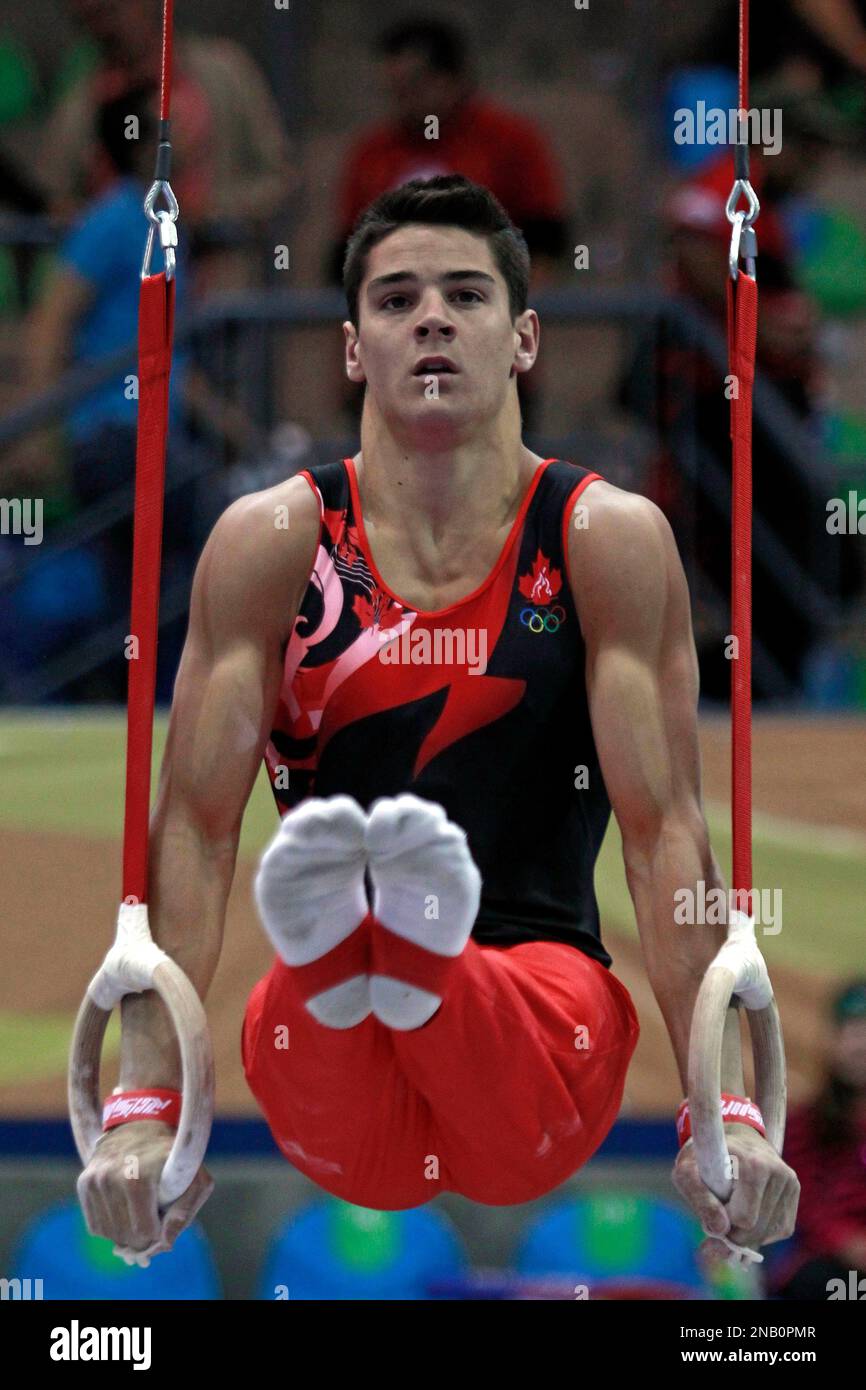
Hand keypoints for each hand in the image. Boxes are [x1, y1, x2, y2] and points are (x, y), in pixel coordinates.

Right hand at [77, 1119, 213, 1265]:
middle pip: (125, 1236)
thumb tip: (164, 1243)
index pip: (144, 1232)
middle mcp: (110, 1178)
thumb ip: (186, 1210)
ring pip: (108, 1234)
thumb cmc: (173, 1154)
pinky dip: (110, 1225)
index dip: (158, 1232)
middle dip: (142, 1235)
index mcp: (137, 1177)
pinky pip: (95, 1226)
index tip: (165, 1218)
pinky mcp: (84, 1182)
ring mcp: (93, 1180)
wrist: (143, 1123)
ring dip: (125, 1232)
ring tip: (139, 1212)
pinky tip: (124, 1209)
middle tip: (153, 1218)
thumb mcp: (194, 1175)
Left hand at [672, 1122, 799, 1270]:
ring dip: (747, 1232)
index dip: (723, 1222)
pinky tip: (748, 1213)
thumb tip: (721, 1230)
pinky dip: (762, 1230)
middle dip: (734, 1231)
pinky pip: (782, 1229)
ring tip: (732, 1209)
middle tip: (719, 1212)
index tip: (712, 1206)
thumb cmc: (705, 1155)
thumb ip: (699, 1197)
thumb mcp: (687, 1170)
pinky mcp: (794, 1190)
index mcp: (754, 1165)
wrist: (729, 1137)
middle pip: (758, 1230)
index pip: (745, 1219)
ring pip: (770, 1233)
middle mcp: (779, 1172)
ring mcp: (790, 1181)